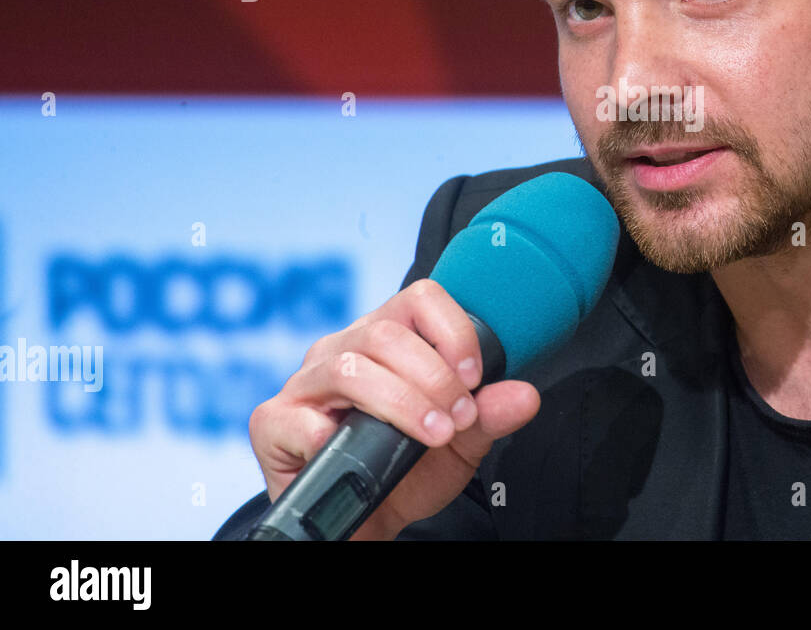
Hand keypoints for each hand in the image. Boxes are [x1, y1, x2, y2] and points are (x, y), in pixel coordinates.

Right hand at [248, 278, 540, 538]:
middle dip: (433, 377)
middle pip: (386, 333)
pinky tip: (357, 452)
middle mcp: (342, 349)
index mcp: (386, 339)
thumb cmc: (407, 472)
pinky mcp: (272, 421)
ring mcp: (304, 383)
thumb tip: (526, 395)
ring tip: (431, 434)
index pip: (419, 299)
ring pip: (349, 367)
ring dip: (400, 401)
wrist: (366, 523)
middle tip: (457, 421)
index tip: (474, 377)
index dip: (452, 331)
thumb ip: (489, 417)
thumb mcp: (459, 445)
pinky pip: (298, 418)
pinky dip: (331, 435)